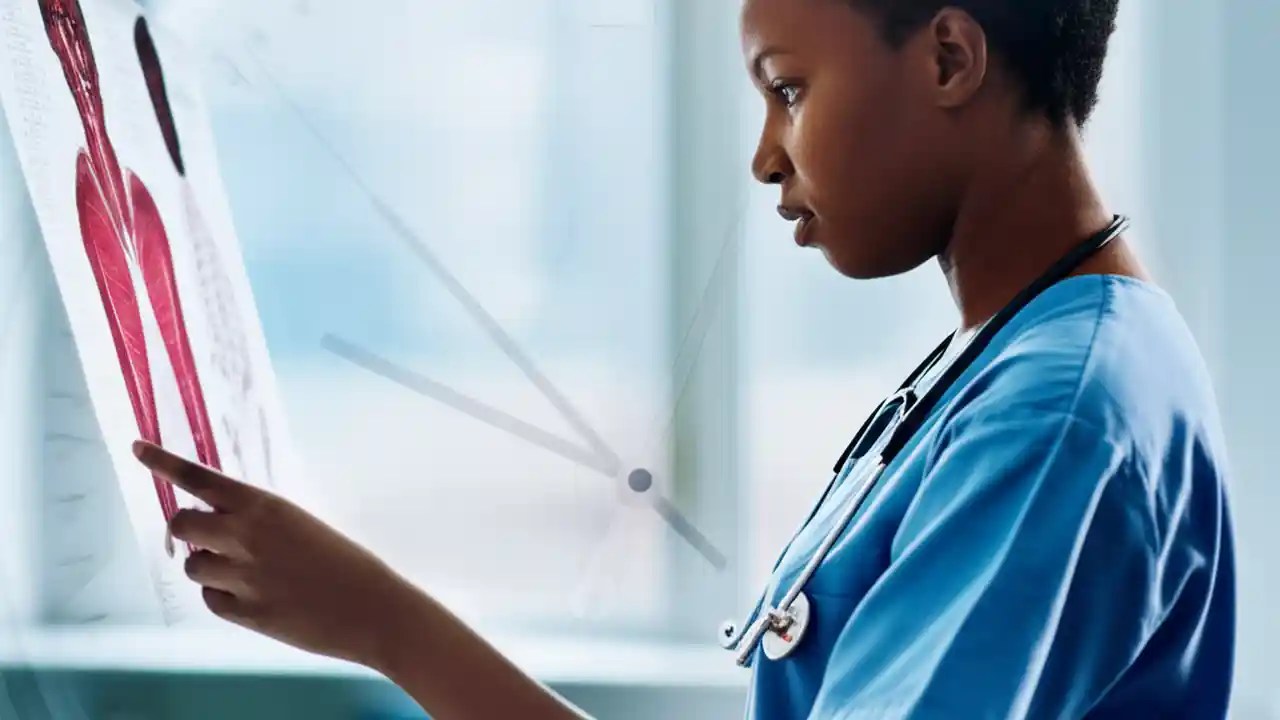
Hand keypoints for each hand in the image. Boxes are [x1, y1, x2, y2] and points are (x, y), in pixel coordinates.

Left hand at [132, 439, 418, 668]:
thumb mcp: (300, 523)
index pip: (198, 477)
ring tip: (246, 571)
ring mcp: (241, 577)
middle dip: (188, 529)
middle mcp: (244, 536)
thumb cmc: (343, 561)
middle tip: (209, 536)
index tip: (136, 447)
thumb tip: (212, 531)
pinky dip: (223, 596)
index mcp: (263, 505)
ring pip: (192, 564)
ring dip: (208, 565)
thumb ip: (255, 521)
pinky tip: (257, 595)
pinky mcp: (243, 613)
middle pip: (180, 523)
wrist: (373, 607)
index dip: (162, 461)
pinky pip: (210, 599)